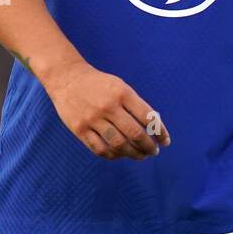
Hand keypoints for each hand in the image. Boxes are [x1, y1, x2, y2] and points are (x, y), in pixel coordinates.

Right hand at [42, 60, 170, 160]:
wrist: (67, 78)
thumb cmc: (99, 84)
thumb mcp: (120, 86)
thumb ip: (135, 105)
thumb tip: (153, 129)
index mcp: (122, 93)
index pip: (147, 117)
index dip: (160, 132)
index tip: (165, 142)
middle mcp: (108, 106)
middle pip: (135, 133)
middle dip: (148, 146)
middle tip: (153, 151)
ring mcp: (92, 119)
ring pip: (118, 145)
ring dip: (133, 154)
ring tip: (141, 156)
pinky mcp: (79, 129)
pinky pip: (100, 149)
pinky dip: (114, 155)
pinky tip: (121, 155)